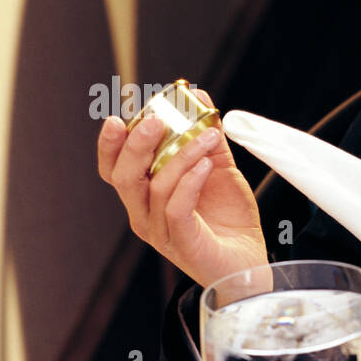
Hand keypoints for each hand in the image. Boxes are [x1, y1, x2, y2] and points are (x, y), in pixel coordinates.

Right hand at [96, 89, 267, 287]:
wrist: (249, 263)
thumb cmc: (228, 220)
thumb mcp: (217, 169)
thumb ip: (206, 136)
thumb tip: (197, 97)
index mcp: (145, 195)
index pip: (114, 168)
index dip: (110, 145)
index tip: (117, 118)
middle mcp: (144, 214)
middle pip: (123, 177)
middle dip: (135, 145)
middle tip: (155, 119)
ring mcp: (161, 231)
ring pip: (154, 187)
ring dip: (179, 156)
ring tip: (205, 136)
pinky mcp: (183, 243)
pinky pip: (176, 208)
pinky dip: (189, 182)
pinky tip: (205, 165)